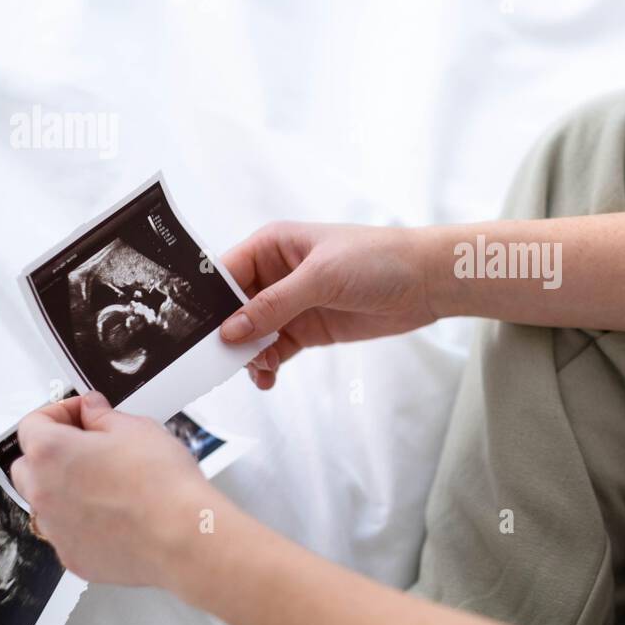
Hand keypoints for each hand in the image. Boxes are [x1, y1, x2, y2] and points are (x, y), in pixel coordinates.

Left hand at [11, 393, 219, 585]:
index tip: (82, 413)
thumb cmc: (162, 484)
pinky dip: (83, 521)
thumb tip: (92, 411)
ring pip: (47, 501)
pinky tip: (117, 514)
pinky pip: (68, 532)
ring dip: (66, 488)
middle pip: (29, 465)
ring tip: (108, 483)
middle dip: (53, 452)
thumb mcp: (136, 428)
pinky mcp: (73, 556)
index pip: (32, 424)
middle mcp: (43, 493)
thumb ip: (103, 416)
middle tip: (90, 446)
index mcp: (51, 453)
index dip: (60, 412)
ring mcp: (55, 529)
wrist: (182, 537)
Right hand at [220, 222, 437, 388]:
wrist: (426, 282)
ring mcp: (292, 303)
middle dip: (227, 335)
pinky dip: (267, 366)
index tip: (197, 333)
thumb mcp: (321, 278)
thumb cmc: (378, 260)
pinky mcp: (308, 329)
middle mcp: (276, 273)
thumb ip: (275, 304)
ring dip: (248, 355)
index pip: (224, 273)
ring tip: (259, 369)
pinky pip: (275, 350)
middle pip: (233, 308)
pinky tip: (267, 378)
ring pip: (252, 334)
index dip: (208, 302)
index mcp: (272, 245)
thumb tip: (231, 330)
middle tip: (223, 361)